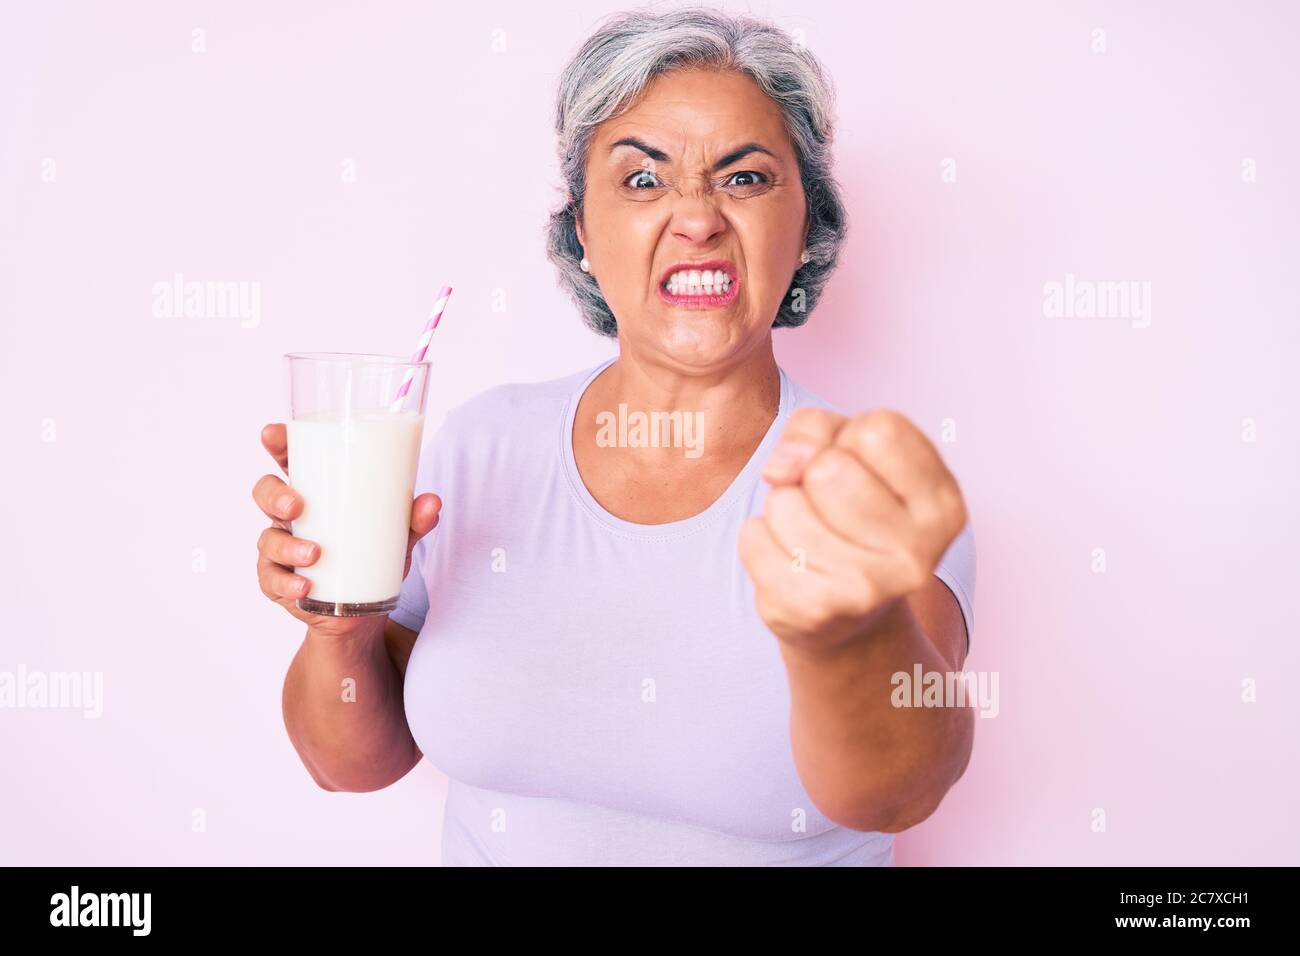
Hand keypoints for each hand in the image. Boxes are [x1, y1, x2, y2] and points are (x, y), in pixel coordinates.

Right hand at [252, 423, 441, 638]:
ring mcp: (280, 551)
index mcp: (315, 494)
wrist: (360, 613)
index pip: (290, 460)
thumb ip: (414, 520)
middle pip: (266, 493)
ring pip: (268, 540)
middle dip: (275, 495)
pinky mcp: (278, 584)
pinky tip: (305, 586)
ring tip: (316, 553)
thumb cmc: (372, 558)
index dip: (277, 443)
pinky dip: (287, 583)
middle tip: (297, 505)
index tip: (272, 433)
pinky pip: (272, 580)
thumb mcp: (397, 537)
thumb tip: (433, 502)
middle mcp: (290, 518)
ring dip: (288, 546)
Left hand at [738, 408, 966, 652]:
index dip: (850, 437)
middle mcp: (917, 554)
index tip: (858, 466)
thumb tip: (780, 469)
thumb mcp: (847, 449)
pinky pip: (753, 539)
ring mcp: (866, 589)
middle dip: (812, 475)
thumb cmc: (849, 508)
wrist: (848, 615)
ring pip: (784, 503)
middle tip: (828, 505)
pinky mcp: (812, 611)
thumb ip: (815, 428)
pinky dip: (758, 539)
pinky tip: (789, 560)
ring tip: (809, 533)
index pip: (878, 432)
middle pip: (828, 469)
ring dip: (783, 508)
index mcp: (943, 505)